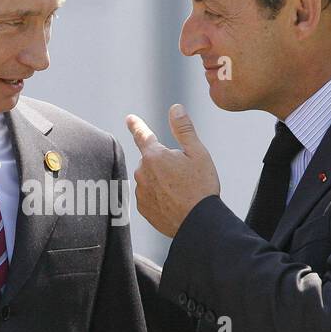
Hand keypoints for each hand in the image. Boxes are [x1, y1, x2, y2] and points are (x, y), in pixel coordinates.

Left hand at [126, 104, 220, 237]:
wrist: (198, 223)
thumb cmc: (201, 187)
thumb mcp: (198, 153)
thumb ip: (184, 129)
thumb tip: (175, 108)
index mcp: (154, 156)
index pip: (142, 135)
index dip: (136, 125)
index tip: (129, 119)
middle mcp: (142, 173)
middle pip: (151, 161)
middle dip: (164, 164)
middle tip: (185, 176)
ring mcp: (141, 192)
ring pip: (150, 179)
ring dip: (161, 181)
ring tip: (182, 192)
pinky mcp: (143, 209)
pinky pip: (149, 196)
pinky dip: (159, 197)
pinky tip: (175, 203)